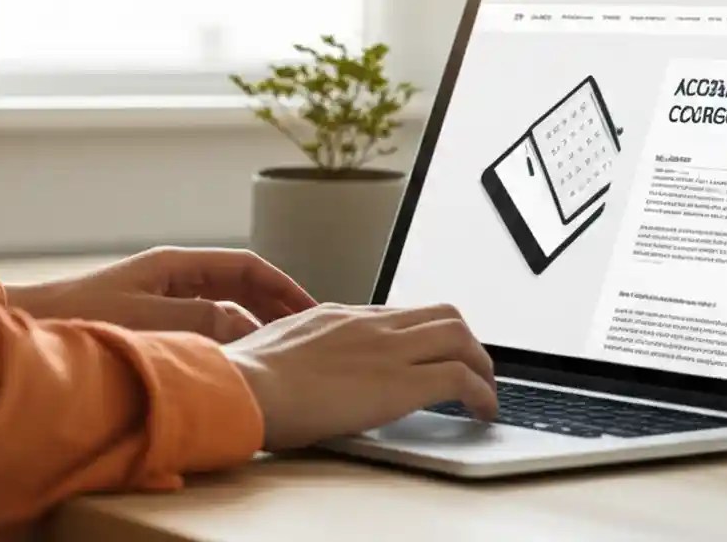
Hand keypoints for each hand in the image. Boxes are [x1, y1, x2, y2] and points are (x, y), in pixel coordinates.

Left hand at [6, 247, 317, 342]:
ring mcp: (160, 297)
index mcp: (176, 264)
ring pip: (222, 307)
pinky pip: (202, 325)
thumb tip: (252, 332)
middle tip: (306, 332)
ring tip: (280, 348)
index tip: (311, 307)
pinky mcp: (149, 321)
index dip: (282, 285)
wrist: (27, 326)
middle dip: (275, 305)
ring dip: (252, 323)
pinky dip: (225, 338)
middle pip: (239, 284)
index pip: (246, 266)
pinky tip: (235, 359)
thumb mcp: (153, 321)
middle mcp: (171, 275)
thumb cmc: (82, 318)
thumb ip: (205, 323)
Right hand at [224, 303, 497, 449]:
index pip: (398, 315)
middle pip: (440, 313)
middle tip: (470, 368)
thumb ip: (298, 352)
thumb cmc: (245, 379)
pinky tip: (483, 412)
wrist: (242, 386)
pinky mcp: (400, 382)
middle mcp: (369, 324)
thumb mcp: (273, 350)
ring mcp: (387, 349)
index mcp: (337, 316)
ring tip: (484, 391)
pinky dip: (482, 394)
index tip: (428, 354)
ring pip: (460, 336)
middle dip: (464, 340)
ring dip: (480, 363)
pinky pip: (460, 378)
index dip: (422, 335)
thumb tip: (297, 369)